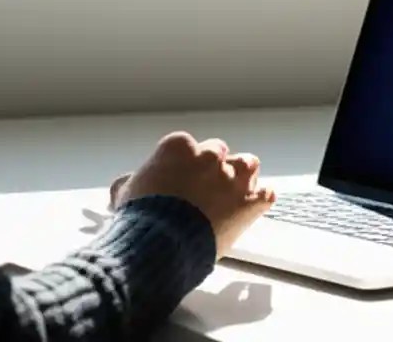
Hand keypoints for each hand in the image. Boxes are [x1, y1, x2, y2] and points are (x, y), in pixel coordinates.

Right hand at [109, 132, 275, 259]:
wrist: (161, 245)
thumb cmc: (140, 219)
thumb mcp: (127, 194)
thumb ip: (132, 183)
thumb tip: (126, 185)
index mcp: (180, 147)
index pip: (187, 147)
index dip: (184, 165)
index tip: (179, 180)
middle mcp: (210, 157)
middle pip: (219, 152)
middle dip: (212, 169)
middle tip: (204, 190)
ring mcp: (234, 179)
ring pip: (248, 165)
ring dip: (242, 176)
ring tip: (231, 193)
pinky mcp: (250, 202)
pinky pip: (266, 194)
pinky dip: (260, 200)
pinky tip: (251, 206)